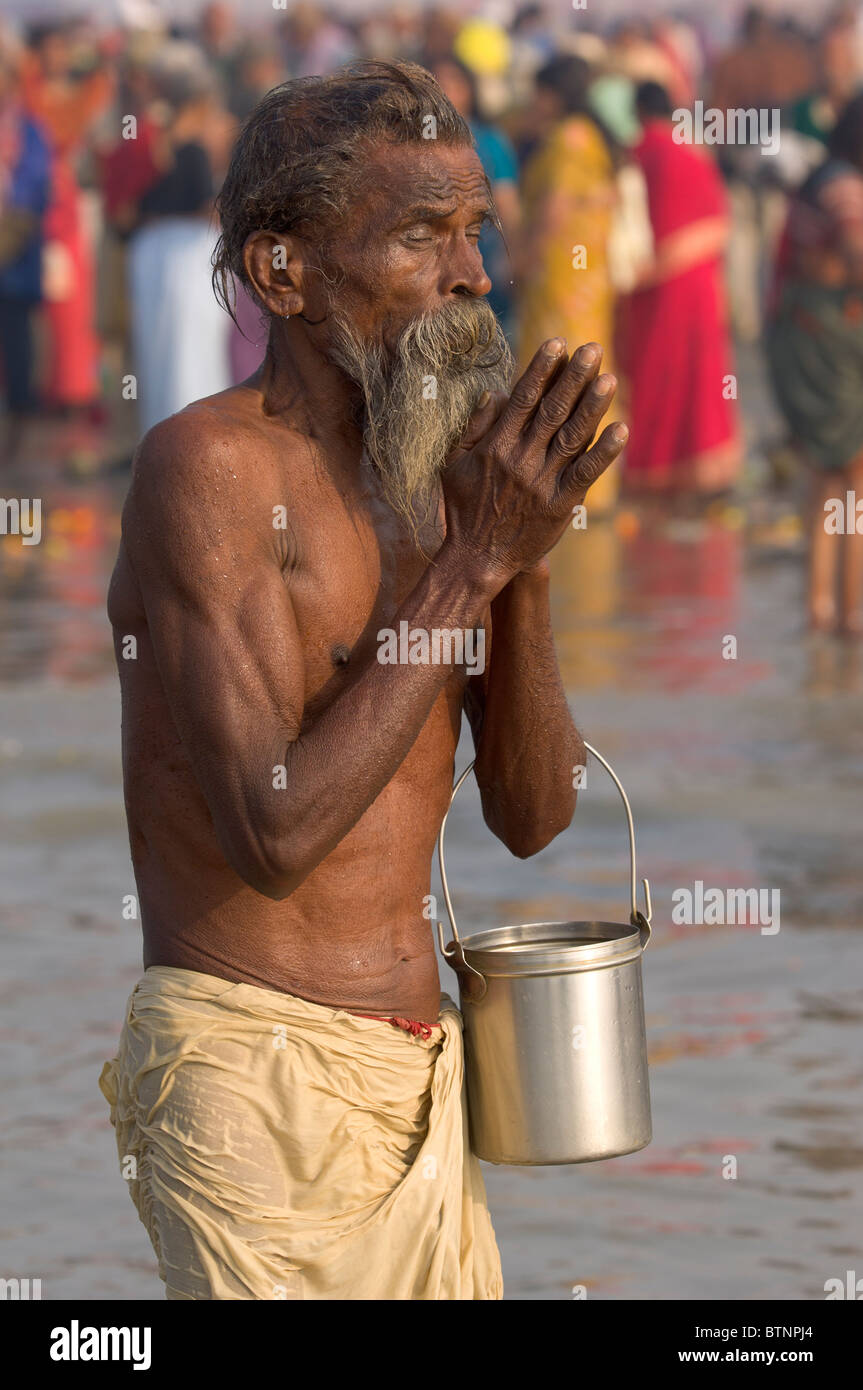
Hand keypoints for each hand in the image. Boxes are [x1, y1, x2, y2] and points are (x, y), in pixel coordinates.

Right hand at [441, 339, 626, 591]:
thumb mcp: (454, 465)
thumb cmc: (462, 510)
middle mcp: (521, 459)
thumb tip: (495, 394)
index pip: (523, 398)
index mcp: (496, 446)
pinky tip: (621, 429)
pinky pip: (585, 473)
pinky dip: (605, 451)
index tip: (559, 344)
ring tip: (609, 378)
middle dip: (573, 377)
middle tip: (592, 348)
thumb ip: (474, 429)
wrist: (475, 559)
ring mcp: (542, 482)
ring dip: (592, 406)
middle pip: (552, 410)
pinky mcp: (560, 505)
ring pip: (572, 436)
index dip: (542, 369)